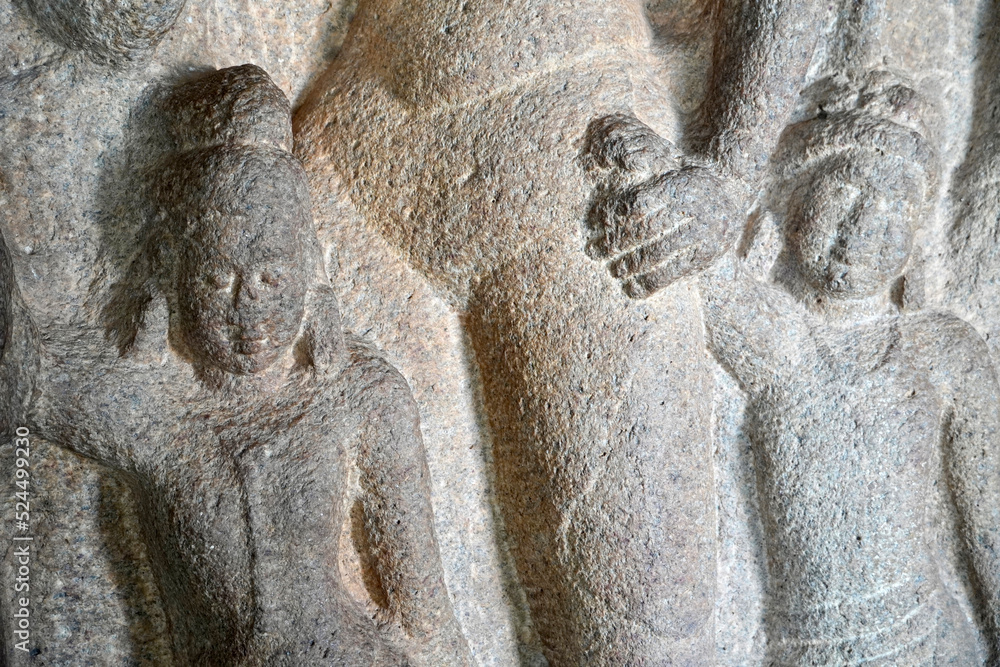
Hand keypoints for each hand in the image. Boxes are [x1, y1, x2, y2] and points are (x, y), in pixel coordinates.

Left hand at [584, 115, 742, 298]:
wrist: (732, 191)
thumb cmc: (687, 179)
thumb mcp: (668, 165)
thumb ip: (645, 162)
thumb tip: (624, 162)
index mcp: (681, 183)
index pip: (639, 202)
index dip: (613, 215)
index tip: (595, 226)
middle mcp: (695, 206)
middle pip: (645, 229)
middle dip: (615, 243)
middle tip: (595, 252)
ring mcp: (703, 232)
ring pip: (657, 252)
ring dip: (630, 265)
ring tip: (613, 271)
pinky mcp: (707, 254)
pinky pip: (673, 272)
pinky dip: (649, 282)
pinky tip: (633, 289)